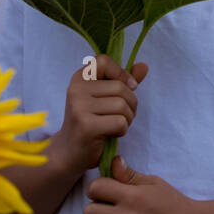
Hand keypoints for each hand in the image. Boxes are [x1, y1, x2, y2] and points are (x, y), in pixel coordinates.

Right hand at [52, 55, 148, 172]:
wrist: (68, 152)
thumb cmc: (90, 123)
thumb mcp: (104, 98)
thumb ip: (122, 81)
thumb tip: (144, 66)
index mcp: (79, 78)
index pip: (103, 61)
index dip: (121, 73)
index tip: (127, 87)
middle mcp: (76, 89)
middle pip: (120, 87)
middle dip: (130, 104)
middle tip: (121, 116)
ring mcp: (79, 107)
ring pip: (122, 105)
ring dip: (127, 118)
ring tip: (116, 125)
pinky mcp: (86, 126)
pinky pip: (120, 122)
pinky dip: (122, 130)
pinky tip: (111, 135)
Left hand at [83, 155, 206, 213]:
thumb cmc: (173, 203)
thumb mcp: (153, 183)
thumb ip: (129, 175)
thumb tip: (113, 162)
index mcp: (132, 197)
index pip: (95, 187)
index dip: (98, 185)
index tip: (106, 187)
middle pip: (89, 210)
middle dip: (95, 204)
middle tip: (107, 203)